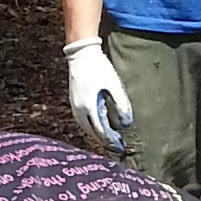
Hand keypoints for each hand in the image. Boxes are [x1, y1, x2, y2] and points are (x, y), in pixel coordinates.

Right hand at [65, 36, 132, 152]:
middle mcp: (79, 110)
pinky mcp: (74, 100)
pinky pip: (82, 120)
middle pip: (91, 132)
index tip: (120, 146)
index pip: (100, 131)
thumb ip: (121, 105)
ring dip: (96, 134)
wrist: (82, 54)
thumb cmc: (99, 68)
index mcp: (89, 107)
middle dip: (104, 140)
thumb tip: (127, 124)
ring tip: (107, 138)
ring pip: (85, 127)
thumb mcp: (114, 85)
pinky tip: (97, 125)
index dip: (111, 140)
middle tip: (115, 145)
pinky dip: (90, 126)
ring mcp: (74, 105)